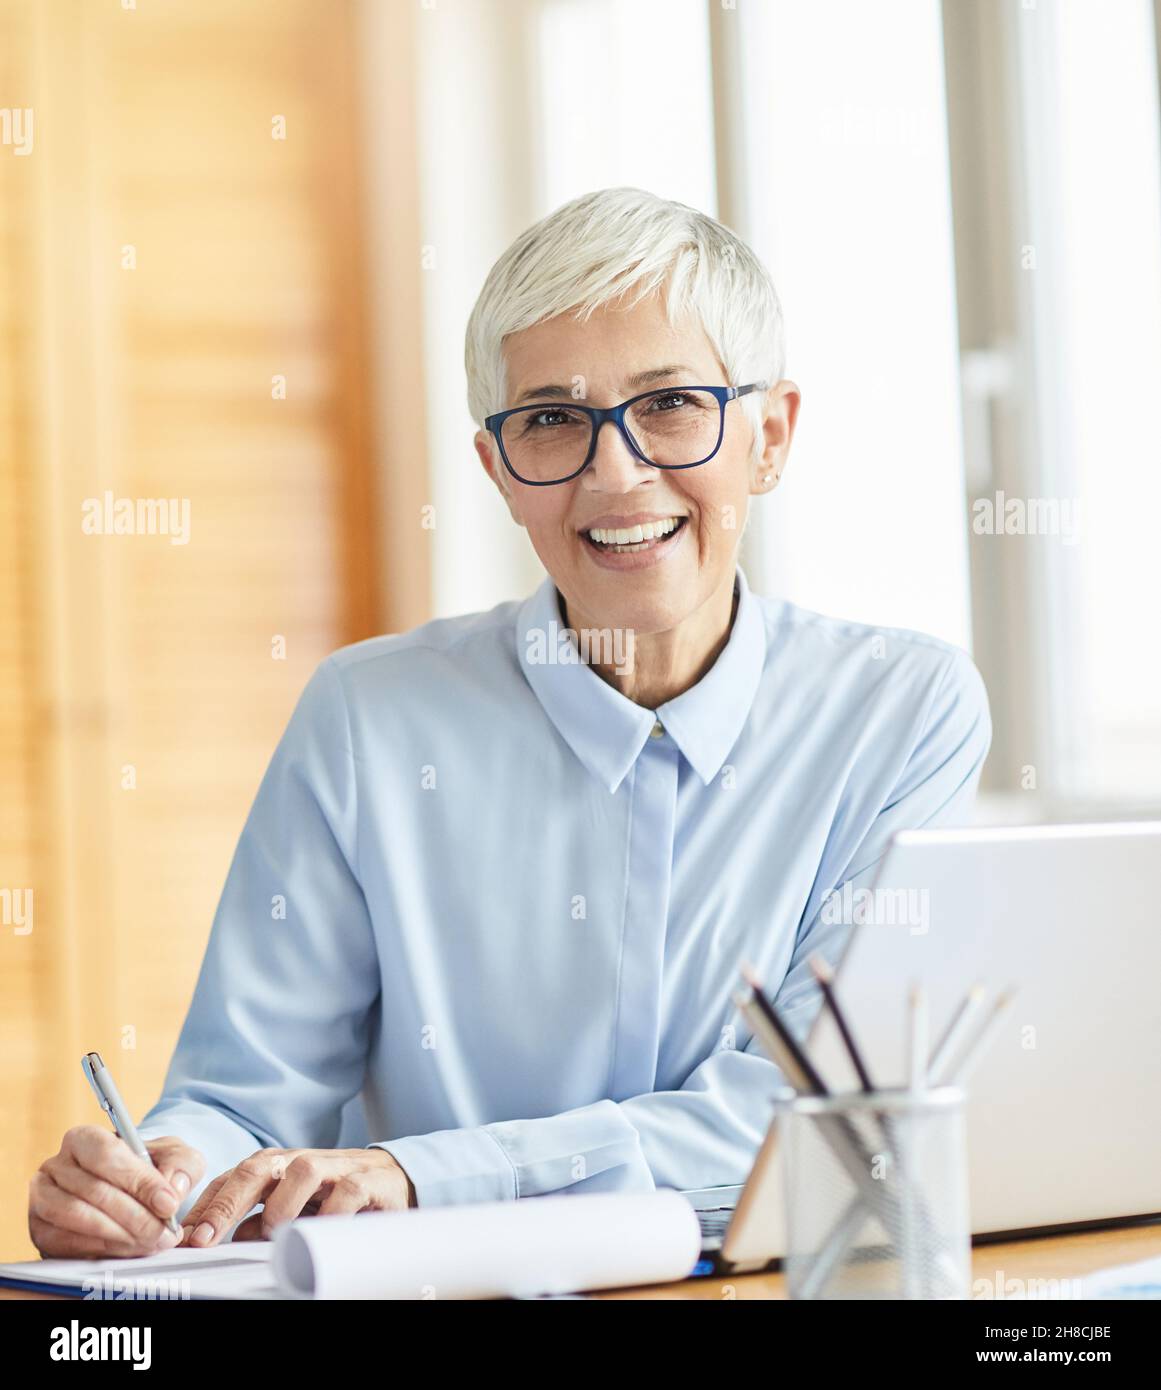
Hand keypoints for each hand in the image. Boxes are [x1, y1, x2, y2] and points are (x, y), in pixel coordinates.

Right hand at [29, 1127, 204, 1258]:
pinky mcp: (42, 1231)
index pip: (107, 1154)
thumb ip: (181, 1165)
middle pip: (93, 1190)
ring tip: (149, 1241)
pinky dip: (102, 1249)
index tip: (168, 1203)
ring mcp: (43, 1200)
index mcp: (84, 1138)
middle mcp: (56, 1166)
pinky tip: (129, 1248)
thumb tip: (173, 1188)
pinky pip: (66, 1243)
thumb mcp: (174, 1157)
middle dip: (134, 1215)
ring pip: (77, 1217)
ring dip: (118, 1234)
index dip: (139, 1181)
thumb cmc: (149, 1169)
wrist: (129, 1191)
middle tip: (163, 1232)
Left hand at [179, 1147, 415, 1246]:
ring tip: (271, 1235)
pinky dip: (330, 1213)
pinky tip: (319, 1233)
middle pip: (258, 1168)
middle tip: (206, 1239)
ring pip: (301, 1171)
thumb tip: (224, 1236)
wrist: (394, 1179)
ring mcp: (335, 1167)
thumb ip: (258, 1218)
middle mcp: (301, 1160)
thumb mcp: (292, 1206)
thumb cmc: (335, 1195)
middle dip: (227, 1203)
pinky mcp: (367, 1180)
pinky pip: (347, 1192)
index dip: (207, 1206)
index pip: (233, 1178)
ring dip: (281, 1206)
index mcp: (278, 1166)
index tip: (186, 1238)